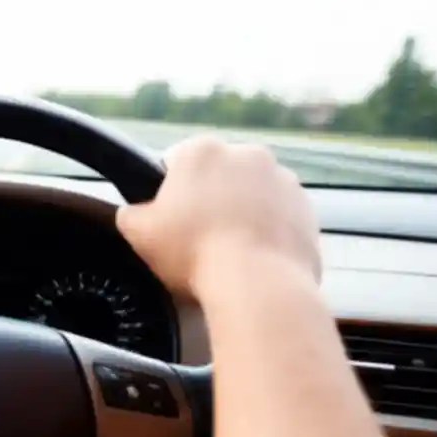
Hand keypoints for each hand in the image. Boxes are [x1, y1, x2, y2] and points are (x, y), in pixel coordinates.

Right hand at [116, 136, 319, 300]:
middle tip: (198, 240)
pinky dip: (269, 232)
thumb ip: (130, 214)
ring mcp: (283, 179)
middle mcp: (246, 153)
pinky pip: (280, 217)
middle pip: (218, 177)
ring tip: (229, 253)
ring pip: (252, 195)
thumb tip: (133, 213)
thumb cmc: (194, 253)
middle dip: (210, 201)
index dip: (169, 195)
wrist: (258, 285)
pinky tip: (255, 260)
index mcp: (201, 150)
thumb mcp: (139, 233)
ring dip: (242, 215)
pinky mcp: (307, 208)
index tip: (170, 222)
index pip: (176, 164)